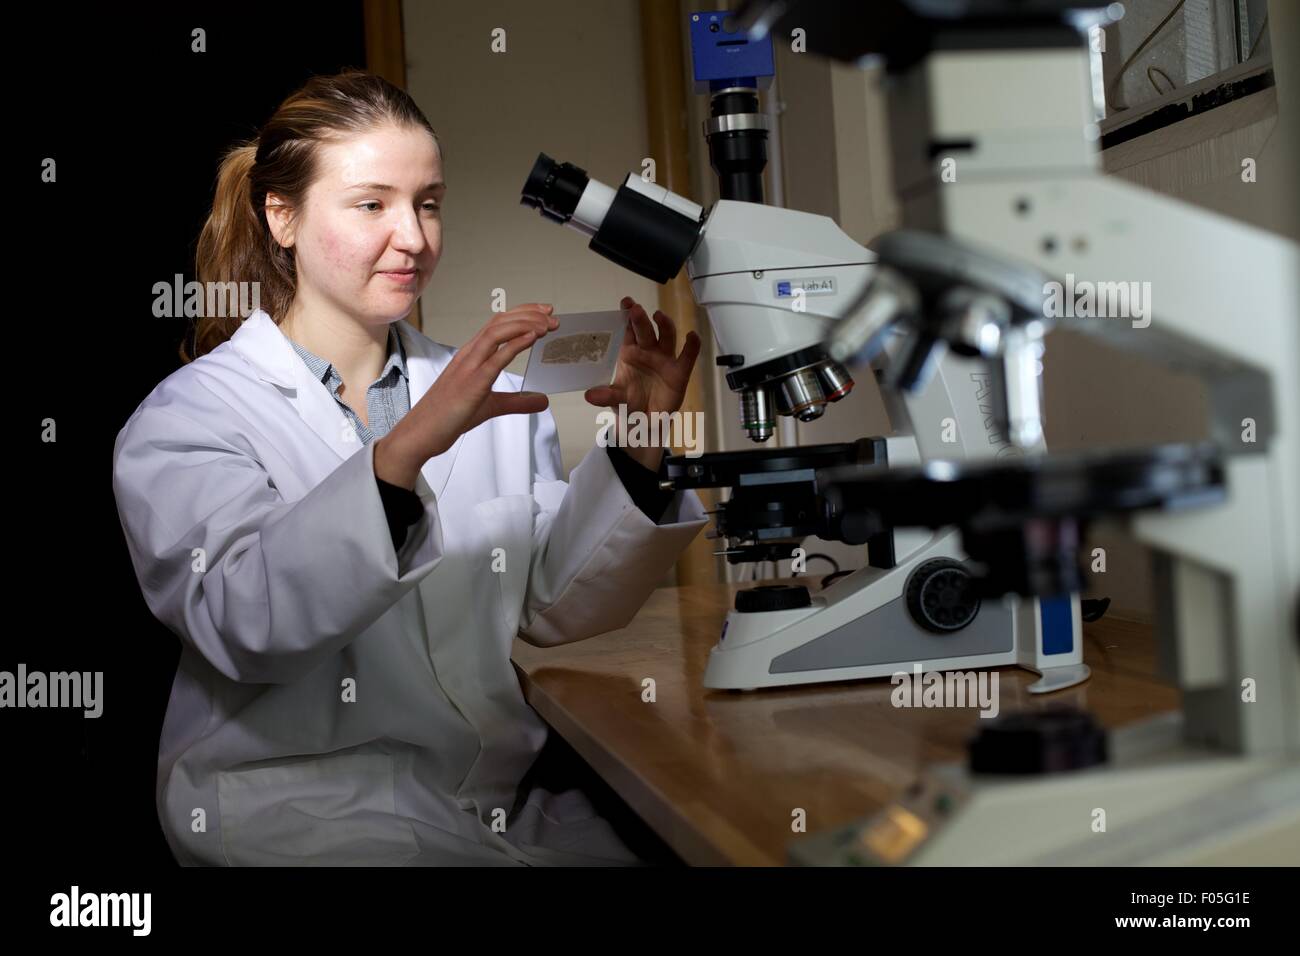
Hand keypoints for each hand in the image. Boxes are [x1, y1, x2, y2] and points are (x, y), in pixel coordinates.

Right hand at [375, 303, 557, 487]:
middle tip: (553, 316)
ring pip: (497, 332)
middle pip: (500, 322)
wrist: (422, 432)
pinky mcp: (472, 383)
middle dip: (529, 314)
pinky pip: (495, 358)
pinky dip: (515, 345)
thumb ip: (517, 402)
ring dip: (525, 324)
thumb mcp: (491, 406)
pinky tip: (532, 338)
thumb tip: (542, 400)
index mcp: (472, 355)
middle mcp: (470, 354)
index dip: (523, 313)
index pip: (498, 324)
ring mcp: (469, 366)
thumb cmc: (448, 416)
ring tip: (547, 326)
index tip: (545, 313)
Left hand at [584, 296, 700, 471]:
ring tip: (659, 316)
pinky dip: (692, 346)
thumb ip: (606, 396)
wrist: (645, 423)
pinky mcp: (679, 372)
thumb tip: (589, 396)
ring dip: (664, 325)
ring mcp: (665, 359)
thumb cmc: (628, 404)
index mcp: (629, 352)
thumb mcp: (616, 400)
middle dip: (640, 319)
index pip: (627, 329)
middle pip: (645, 330)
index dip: (626, 316)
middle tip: (635, 309)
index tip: (625, 303)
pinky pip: (687, 356)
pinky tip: (692, 336)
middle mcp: (647, 351)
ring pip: (667, 337)